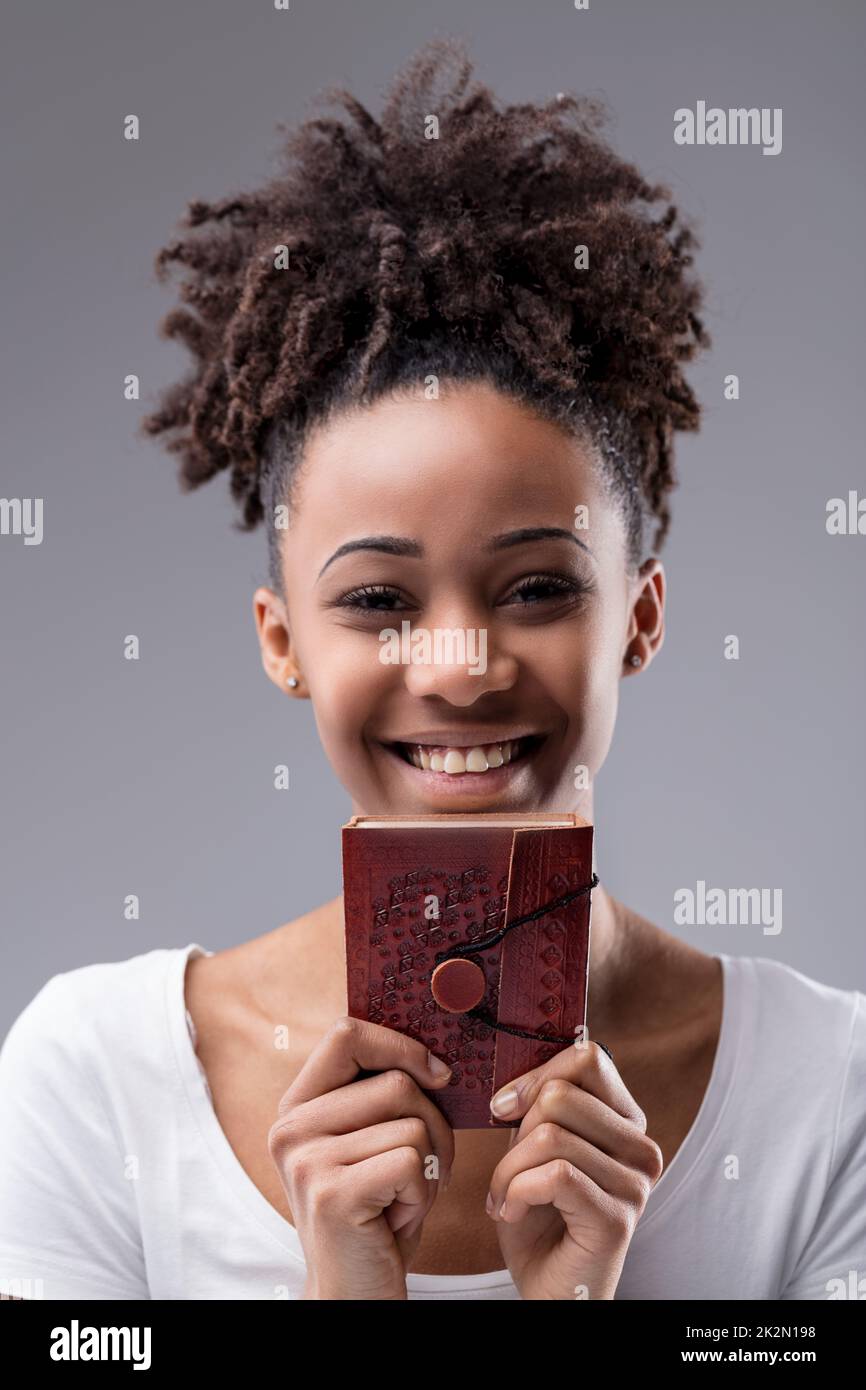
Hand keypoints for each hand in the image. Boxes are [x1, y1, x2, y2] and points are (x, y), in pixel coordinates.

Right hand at [267, 1017, 454, 1299]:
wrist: (352, 1294)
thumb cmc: (375, 1214)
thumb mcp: (369, 1143)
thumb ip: (380, 1096)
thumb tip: (437, 1055)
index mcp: (297, 1107)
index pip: (347, 1034)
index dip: (400, 1045)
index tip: (437, 1075)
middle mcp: (292, 1128)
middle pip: (395, 1082)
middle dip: (434, 1126)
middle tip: (425, 1169)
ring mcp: (308, 1160)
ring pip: (412, 1124)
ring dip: (429, 1167)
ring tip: (402, 1199)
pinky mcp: (332, 1193)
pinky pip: (411, 1162)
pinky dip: (422, 1194)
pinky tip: (397, 1218)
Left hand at [485, 1041, 662, 1299]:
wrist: (549, 1290)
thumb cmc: (539, 1218)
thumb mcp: (533, 1148)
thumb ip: (538, 1107)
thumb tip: (516, 1075)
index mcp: (624, 1121)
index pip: (588, 1058)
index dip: (537, 1075)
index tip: (504, 1107)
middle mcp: (641, 1148)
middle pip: (560, 1095)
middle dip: (515, 1133)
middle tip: (505, 1171)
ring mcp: (635, 1184)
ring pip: (550, 1135)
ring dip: (507, 1170)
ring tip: (505, 1196)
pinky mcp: (617, 1218)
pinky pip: (554, 1175)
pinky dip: (516, 1191)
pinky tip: (512, 1211)